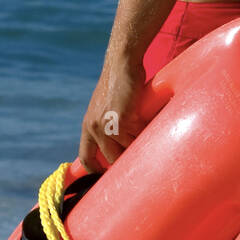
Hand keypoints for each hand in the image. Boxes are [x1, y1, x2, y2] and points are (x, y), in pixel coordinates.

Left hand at [78, 53, 146, 171]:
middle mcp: (94, 128)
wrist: (122, 63)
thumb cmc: (119, 83)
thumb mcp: (106, 108)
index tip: (107, 177)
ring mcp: (107, 126)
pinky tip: (153, 130)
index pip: (86, 158)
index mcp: (88, 127)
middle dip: (125, 162)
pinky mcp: (122, 121)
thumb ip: (108, 126)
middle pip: (111, 159)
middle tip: (139, 164)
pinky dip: (146, 136)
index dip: (96, 171)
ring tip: (150, 146)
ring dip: (138, 148)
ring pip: (126, 150)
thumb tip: (124, 145)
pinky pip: (137, 138)